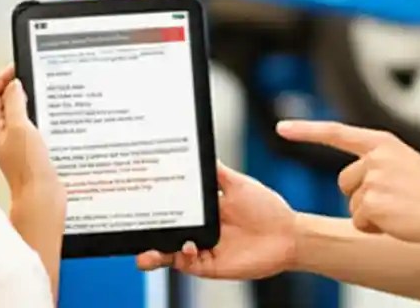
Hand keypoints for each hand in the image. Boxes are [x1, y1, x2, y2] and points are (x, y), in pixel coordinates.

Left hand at [0, 64, 59, 196]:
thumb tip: (14, 84)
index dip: (3, 75)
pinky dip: (37, 113)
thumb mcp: (21, 128)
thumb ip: (15, 104)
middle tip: (33, 76)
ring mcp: (13, 141)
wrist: (41, 198)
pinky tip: (50, 114)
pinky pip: (28, 123)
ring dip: (27, 99)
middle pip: (1, 99)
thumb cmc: (28, 169)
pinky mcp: (27, 148)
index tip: (20, 67)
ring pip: (16, 111)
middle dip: (16, 84)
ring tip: (43, 92)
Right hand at [136, 162, 295, 279]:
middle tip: (130, 231)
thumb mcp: (238, 184)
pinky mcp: (210, 266)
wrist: (289, 235)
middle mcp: (198, 229)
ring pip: (169, 253)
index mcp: (202, 209)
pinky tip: (186, 248)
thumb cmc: (267, 208)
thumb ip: (217, 173)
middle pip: (162, 234)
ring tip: (146, 252)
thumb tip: (198, 152)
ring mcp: (202, 248)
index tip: (135, 201)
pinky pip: (188, 265)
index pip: (170, 209)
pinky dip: (183, 257)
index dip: (152, 208)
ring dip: (154, 253)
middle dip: (143, 236)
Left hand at [276, 120, 419, 244]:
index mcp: (383, 142)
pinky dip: (376, 228)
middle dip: (362, 196)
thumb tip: (349, 179)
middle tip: (396, 200)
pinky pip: (359, 222)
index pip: (337, 133)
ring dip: (371, 214)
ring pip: (352, 204)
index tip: (281, 127)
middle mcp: (376, 156)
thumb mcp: (403, 164)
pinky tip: (399, 221)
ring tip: (401, 209)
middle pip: (344, 182)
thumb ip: (376, 163)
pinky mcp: (374, 203)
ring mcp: (374, 179)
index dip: (307, 131)